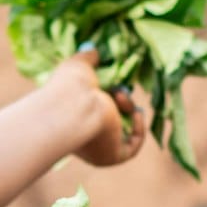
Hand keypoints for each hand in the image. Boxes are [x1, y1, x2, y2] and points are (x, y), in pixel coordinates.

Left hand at [51, 51, 144, 167]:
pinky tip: (134, 111)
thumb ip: (88, 58)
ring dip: (127, 110)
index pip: (93, 113)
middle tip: (119, 89)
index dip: (107, 97)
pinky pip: (133, 146)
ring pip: (123, 132)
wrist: (71, 107)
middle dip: (119, 102)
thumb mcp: (78, 66)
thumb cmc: (67, 87)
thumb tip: (94, 50)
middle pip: (111, 121)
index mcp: (72, 120)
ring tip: (119, 95)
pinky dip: (139, 128)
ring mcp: (98, 149)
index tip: (114, 85)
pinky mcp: (111, 156)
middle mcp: (84, 138)